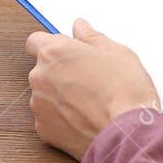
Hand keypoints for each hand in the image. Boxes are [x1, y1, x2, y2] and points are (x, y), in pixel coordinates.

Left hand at [25, 18, 159, 160]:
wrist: (126, 134)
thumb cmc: (125, 91)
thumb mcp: (116, 52)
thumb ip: (92, 38)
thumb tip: (80, 27)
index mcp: (54, 52)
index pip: (35, 41)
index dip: (53, 45)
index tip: (68, 51)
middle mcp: (39, 77)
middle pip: (42, 69)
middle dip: (60, 71)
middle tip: (89, 78)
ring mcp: (39, 105)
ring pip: (46, 94)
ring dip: (61, 95)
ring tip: (91, 102)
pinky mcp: (44, 130)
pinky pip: (50, 118)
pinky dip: (63, 118)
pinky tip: (85, 119)